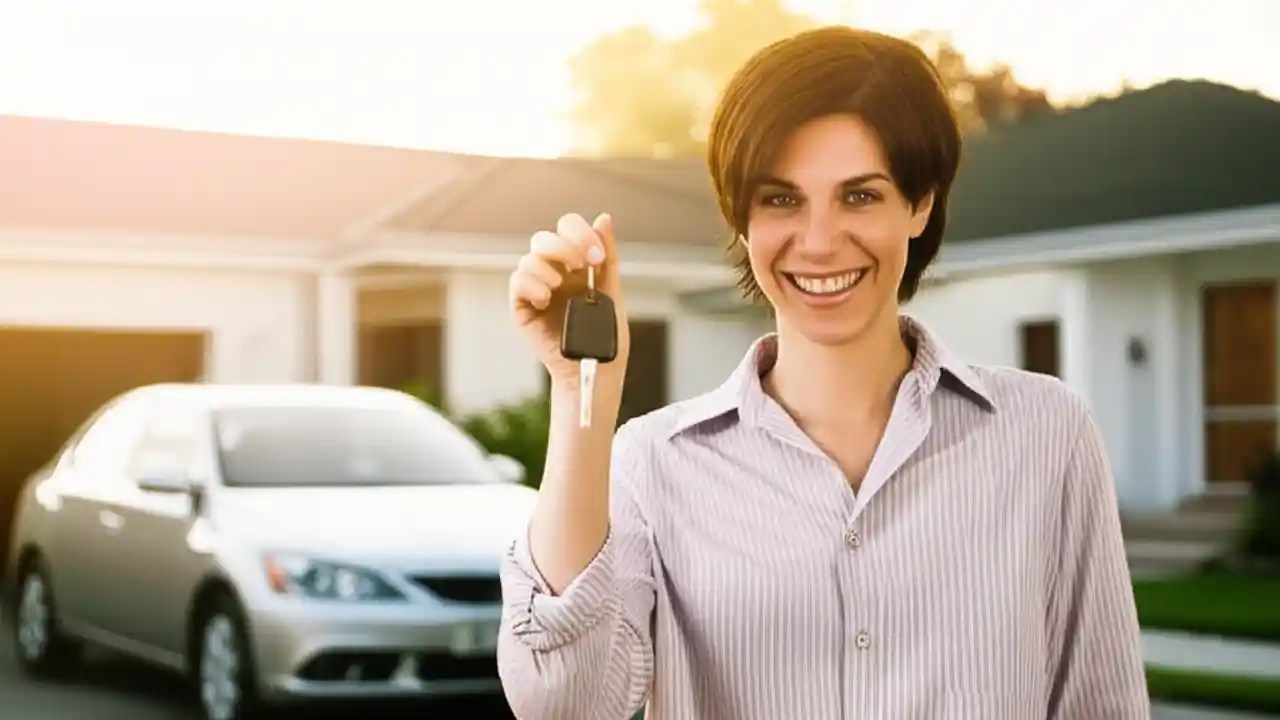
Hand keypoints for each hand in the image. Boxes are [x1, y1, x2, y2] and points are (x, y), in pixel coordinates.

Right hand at [508, 212, 630, 392]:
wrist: (594, 369)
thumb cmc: (604, 334)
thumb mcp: (612, 290)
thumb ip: (608, 256)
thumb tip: (604, 218)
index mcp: (575, 263)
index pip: (567, 228)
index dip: (580, 233)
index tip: (596, 256)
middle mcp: (553, 272)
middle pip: (544, 237)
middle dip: (563, 245)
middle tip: (580, 264)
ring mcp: (536, 288)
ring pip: (530, 258)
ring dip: (548, 267)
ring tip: (560, 287)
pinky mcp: (522, 307)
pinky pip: (517, 282)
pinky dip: (532, 285)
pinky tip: (546, 297)